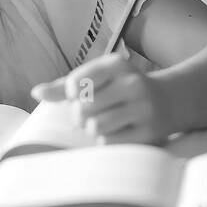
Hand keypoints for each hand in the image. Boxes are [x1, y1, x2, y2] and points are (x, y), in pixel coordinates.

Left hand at [30, 52, 175, 145]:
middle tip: (90, 114)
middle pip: (82, 108)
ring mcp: (143, 107)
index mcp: (116, 64)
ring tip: (102, 123)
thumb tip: (36, 93)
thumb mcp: (97, 79)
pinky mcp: (149, 131)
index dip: (71, 95)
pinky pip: (110, 142)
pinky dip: (106, 141)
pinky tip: (117, 131)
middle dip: (80, 116)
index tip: (81, 95)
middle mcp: (132, 83)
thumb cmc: (121, 89)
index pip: (74, 84)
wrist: (170, 100)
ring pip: (96, 127)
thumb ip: (64, 86)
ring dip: (93, 129)